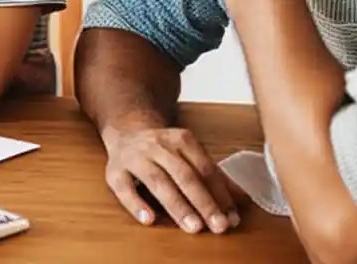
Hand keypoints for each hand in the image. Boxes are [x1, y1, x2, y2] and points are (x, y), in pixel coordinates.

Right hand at [104, 125, 239, 233]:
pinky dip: (136, 204)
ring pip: (158, 181)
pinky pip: (124, 187)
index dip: (220, 194)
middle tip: (217, 225)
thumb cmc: (163, 150)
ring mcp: (135, 157)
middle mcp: (158, 145)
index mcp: (181, 140)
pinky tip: (149, 219)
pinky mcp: (115, 170)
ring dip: (177, 205)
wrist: (126, 130)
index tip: (232, 217)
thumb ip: (214, 175)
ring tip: (193, 226)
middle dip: (203, 202)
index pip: (204, 168)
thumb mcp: (189, 154)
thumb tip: (242, 198)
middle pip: (184, 175)